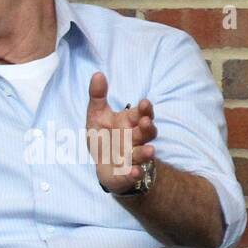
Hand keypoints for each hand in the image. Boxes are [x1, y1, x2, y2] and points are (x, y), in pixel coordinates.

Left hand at [87, 71, 157, 193]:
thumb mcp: (97, 116)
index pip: (142, 113)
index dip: (145, 109)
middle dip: (148, 127)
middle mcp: (135, 138)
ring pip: (143, 153)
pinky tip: (135, 172)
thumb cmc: (104, 136)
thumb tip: (97, 74)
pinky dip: (135, 173)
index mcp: (130, 122)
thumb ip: (98, 97)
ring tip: (150, 150)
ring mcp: (133, 156)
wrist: (104, 165)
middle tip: (146, 122)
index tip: (144, 102)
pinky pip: (134, 173)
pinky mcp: (128, 172)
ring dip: (146, 152)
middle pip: (147, 132)